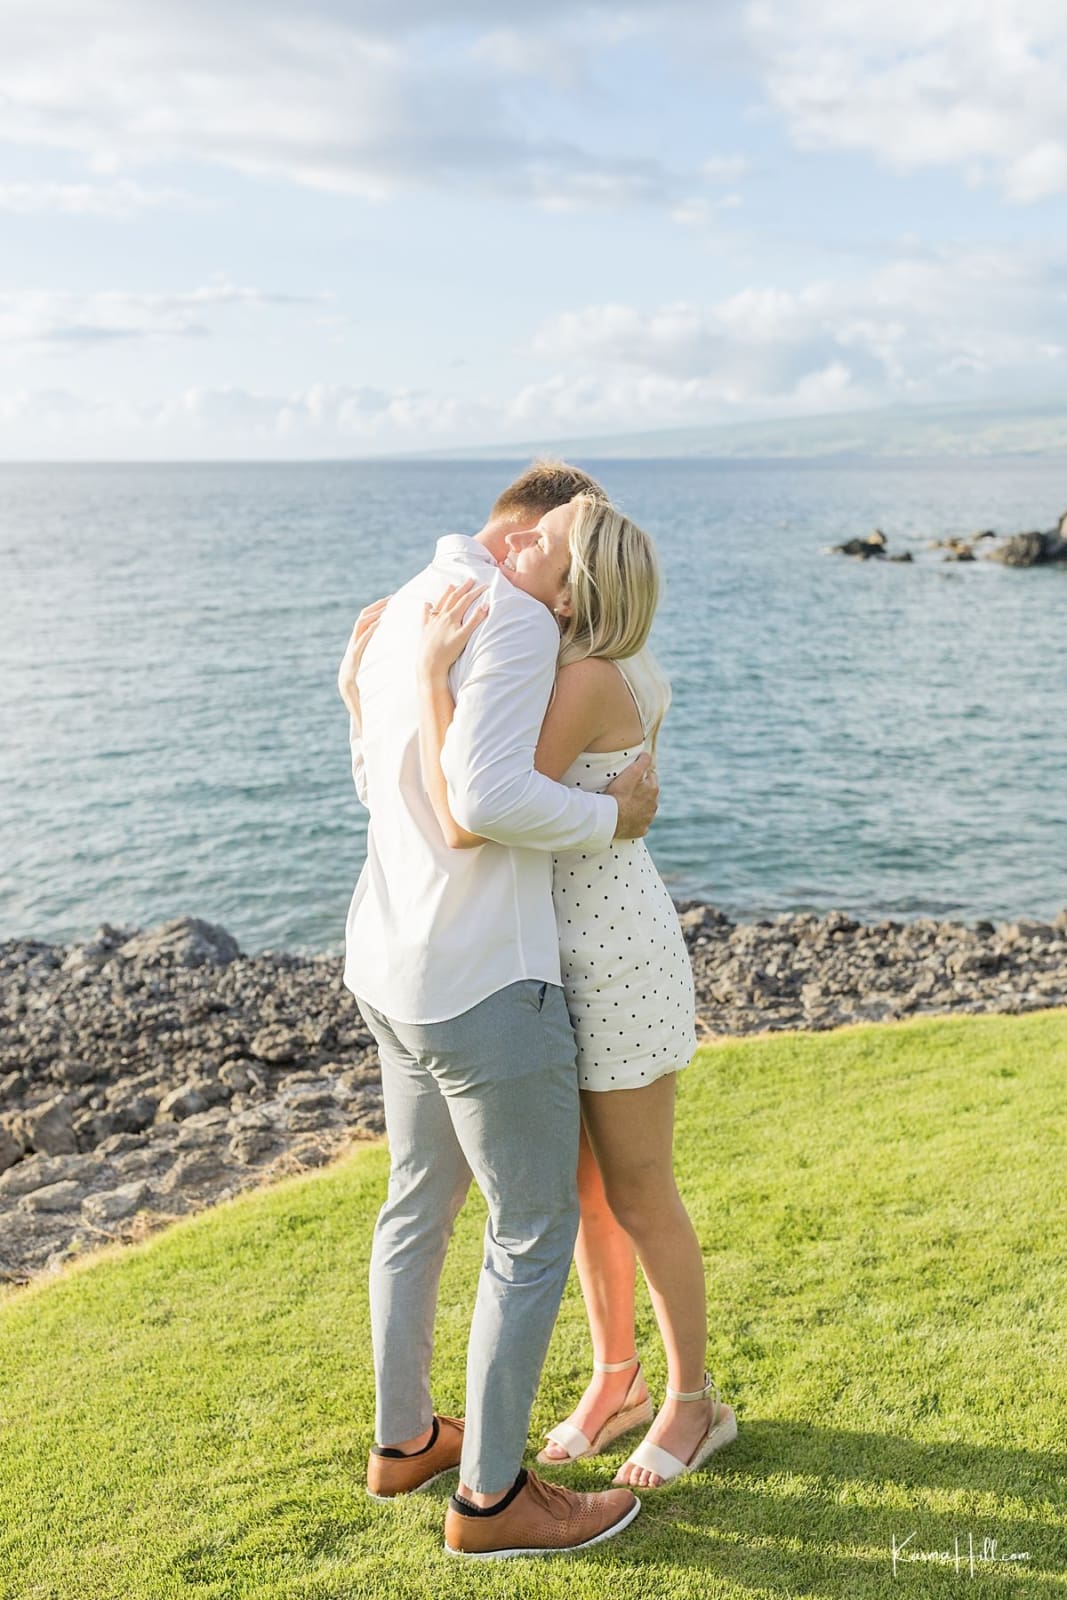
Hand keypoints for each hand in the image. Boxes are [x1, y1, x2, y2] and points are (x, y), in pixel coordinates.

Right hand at [338, 596, 390, 717]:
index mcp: (356, 656)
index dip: (375, 614)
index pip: (363, 627)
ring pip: (357, 630)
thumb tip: (397, 655)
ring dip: (372, 616)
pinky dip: (368, 633)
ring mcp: (348, 662)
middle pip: (360, 623)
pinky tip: (379, 624)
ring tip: (386, 606)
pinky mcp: (350, 670)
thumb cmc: (373, 702)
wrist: (360, 721)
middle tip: (391, 599)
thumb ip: (382, 666)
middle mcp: (350, 655)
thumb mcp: (376, 680)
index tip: (390, 603)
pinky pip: (358, 647)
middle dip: (375, 609)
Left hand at [419, 578, 488, 680]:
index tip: (485, 585)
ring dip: (447, 593)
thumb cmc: (448, 652)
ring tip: (452, 586)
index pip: (466, 600)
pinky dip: (428, 608)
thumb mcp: (464, 636)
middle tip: (470, 580)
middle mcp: (441, 616)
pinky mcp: (425, 629)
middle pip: (453, 598)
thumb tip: (486, 605)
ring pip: (440, 603)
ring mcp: (432, 622)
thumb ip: (475, 620)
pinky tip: (427, 604)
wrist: (429, 663)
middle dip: (463, 588)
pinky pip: (426, 615)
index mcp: (452, 617)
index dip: (476, 592)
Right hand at [606, 751, 658, 839]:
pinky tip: (626, 818)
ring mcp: (648, 818)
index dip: (641, 775)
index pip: (651, 776)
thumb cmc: (619, 794)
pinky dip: (635, 820)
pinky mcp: (642, 830)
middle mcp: (654, 804)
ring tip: (625, 804)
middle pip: (650, 793)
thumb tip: (647, 755)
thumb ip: (642, 762)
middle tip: (626, 790)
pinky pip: (640, 823)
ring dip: (639, 805)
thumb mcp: (631, 773)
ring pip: (646, 808)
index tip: (631, 777)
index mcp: (653, 789)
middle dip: (641, 790)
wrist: (610, 819)